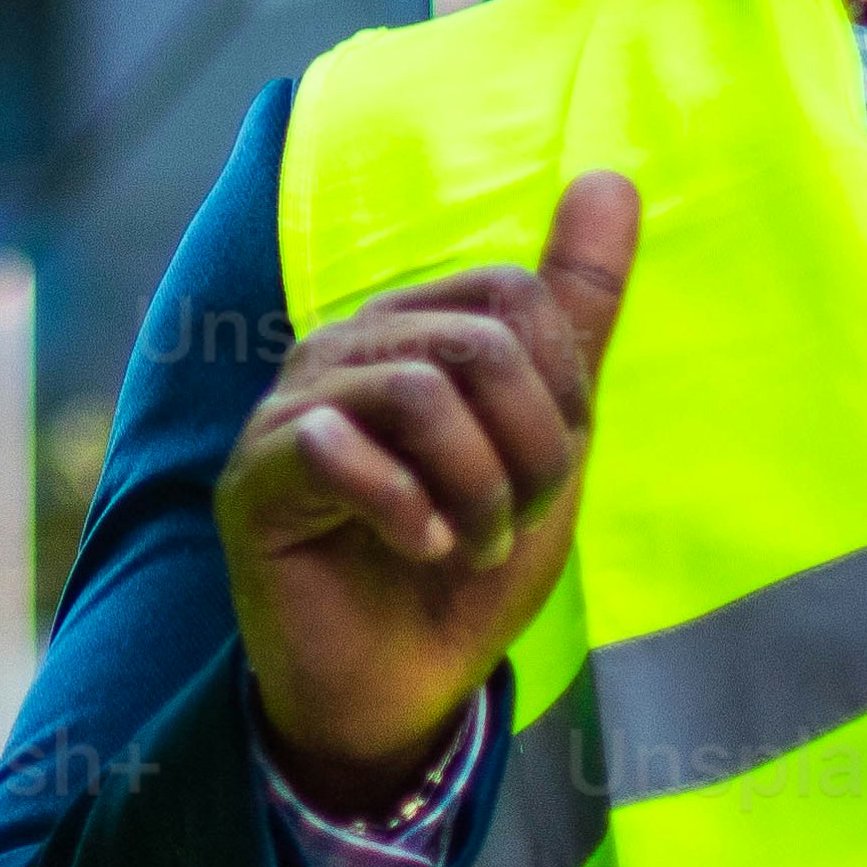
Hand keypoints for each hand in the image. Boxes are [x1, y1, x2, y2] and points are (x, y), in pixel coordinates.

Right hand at [217, 181, 638, 807]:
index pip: (517, 296)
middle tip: (506, 523)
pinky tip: (417, 549)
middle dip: (527, 453)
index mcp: (412, 325)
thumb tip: (612, 178)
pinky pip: (338, 448)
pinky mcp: (254, 480)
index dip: (558, 395)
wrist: (402, 688)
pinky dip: (406, 511)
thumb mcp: (548, 437)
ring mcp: (288, 409)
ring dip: (476, 491)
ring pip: (420, 390)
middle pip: (480, 340)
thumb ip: (575, 314)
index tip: (543, 476)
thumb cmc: (466, 559)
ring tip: (466, 543)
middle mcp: (343, 348)